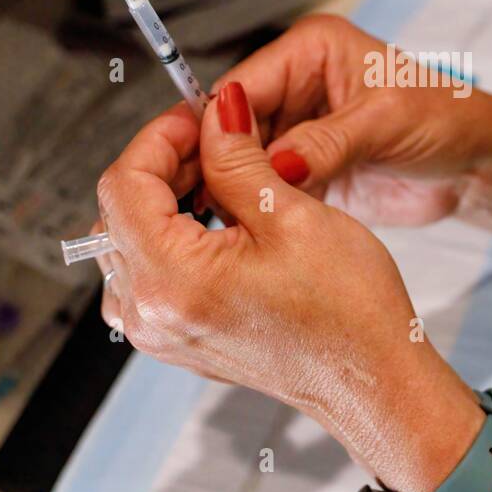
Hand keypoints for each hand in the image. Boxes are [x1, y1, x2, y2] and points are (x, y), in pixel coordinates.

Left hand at [94, 88, 483, 491]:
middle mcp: (152, 314)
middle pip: (119, 212)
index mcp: (173, 281)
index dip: (159, 136)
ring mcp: (160, 333)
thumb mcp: (291, 213)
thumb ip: (236, 157)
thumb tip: (216, 113)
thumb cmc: (348, 311)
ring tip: (219, 178)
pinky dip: (170, 236)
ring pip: (128, 241)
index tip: (197, 116)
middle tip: (214, 139)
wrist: (372, 379)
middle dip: (163, 164)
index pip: (125, 184)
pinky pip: (147, 273)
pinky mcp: (177, 339)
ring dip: (164, 199)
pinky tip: (216, 219)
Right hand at [214, 15, 491, 226]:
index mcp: (310, 51)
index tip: (198, 167)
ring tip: (219, 224)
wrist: (477, 162)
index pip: (243, 86)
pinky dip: (257, 208)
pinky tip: (246, 231)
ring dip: (234, 191)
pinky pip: (267, 187)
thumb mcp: (386, 123)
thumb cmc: (448, 118)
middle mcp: (297, 86)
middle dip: (219, 164)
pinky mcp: (306, 170)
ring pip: (244, 162)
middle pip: (233, 127)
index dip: (216, 126)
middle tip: (200, 205)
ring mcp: (299, 130)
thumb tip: (273, 165)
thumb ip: (326, 143)